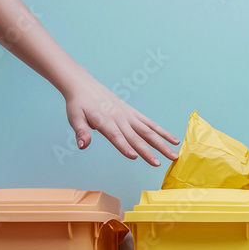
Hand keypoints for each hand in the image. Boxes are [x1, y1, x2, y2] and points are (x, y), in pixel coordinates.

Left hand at [63, 73, 179, 165]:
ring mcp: (130, 116)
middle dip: (149, 151)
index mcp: (105, 121)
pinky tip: (174, 140)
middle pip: (137, 137)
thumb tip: (83, 145)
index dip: (124, 146)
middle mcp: (120, 119)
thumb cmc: (79, 104)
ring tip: (174, 154)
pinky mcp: (134, 114)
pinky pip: (151, 124)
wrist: (84, 85)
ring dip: (162, 144)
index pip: (116, 136)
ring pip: (149, 131)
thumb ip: (81, 132)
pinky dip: (163, 132)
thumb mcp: (74, 117)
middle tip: (159, 164)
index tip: (134, 156)